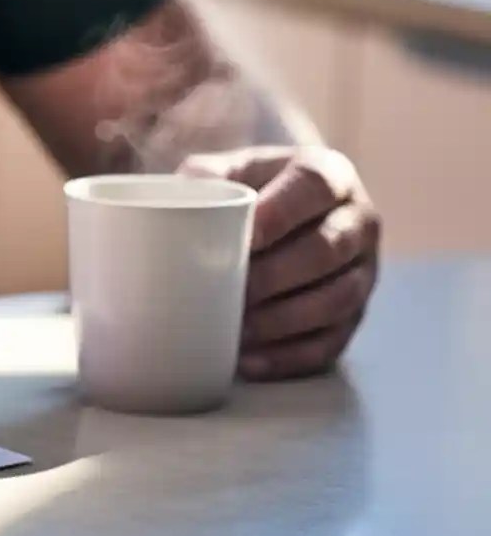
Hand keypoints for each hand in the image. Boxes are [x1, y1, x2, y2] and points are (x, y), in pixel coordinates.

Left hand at [178, 146, 381, 379]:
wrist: (268, 220)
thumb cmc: (241, 195)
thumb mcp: (223, 173)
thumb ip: (202, 181)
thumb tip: (173, 209)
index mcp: (327, 174)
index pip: (313, 186)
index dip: (280, 214)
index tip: (243, 238)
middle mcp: (356, 220)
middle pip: (327, 249)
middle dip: (277, 276)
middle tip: (232, 293)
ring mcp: (362, 271)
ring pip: (337, 299)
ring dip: (284, 321)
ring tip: (237, 332)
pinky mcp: (354, 316)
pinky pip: (331, 342)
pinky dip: (288, 356)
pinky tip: (250, 362)